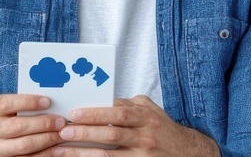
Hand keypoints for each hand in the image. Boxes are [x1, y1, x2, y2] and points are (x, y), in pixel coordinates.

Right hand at [0, 94, 66, 156]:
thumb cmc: (1, 123)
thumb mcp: (4, 111)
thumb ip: (21, 106)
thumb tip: (50, 103)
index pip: (6, 104)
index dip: (27, 102)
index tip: (47, 101)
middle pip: (18, 126)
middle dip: (43, 123)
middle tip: (60, 121)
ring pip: (24, 145)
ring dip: (46, 139)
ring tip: (61, 134)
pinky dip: (45, 153)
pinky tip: (56, 148)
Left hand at [53, 96, 219, 155]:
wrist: (189, 153)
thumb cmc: (162, 128)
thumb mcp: (150, 110)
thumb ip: (127, 104)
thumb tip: (101, 98)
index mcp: (146, 117)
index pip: (118, 113)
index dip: (95, 113)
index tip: (74, 113)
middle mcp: (145, 136)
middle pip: (111, 134)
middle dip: (85, 132)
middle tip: (63, 130)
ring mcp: (143, 156)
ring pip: (109, 154)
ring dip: (82, 152)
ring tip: (61, 150)